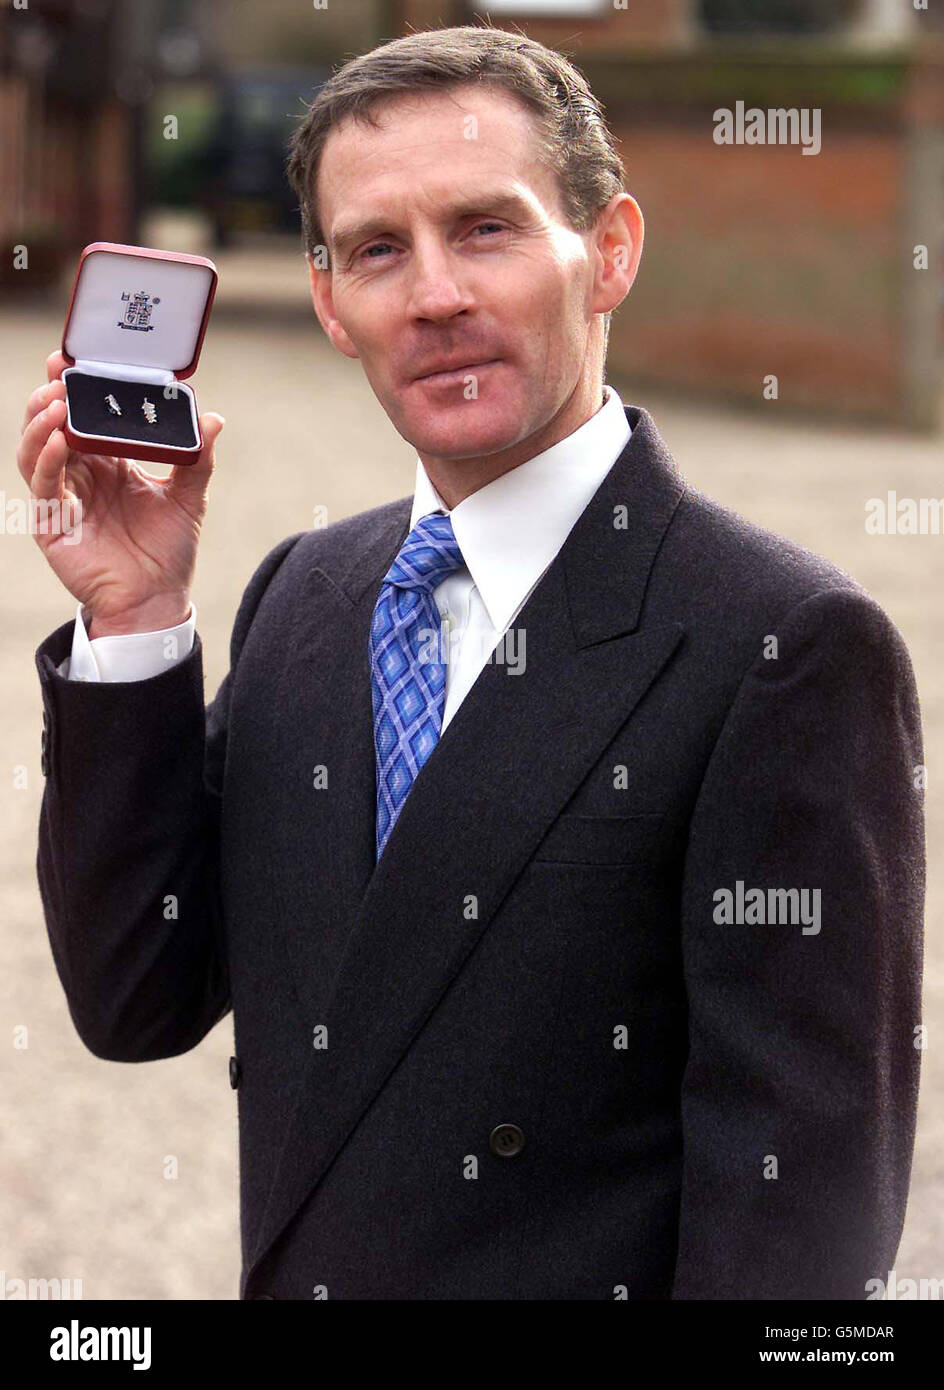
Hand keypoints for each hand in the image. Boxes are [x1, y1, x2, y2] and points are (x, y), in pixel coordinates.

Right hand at [17, 351, 223, 636]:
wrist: (157, 600)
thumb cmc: (168, 550)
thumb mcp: (189, 498)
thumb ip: (198, 458)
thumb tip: (214, 420)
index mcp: (107, 462)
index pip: (83, 415)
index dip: (74, 387)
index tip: (73, 357)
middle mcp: (80, 474)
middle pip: (49, 424)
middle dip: (49, 394)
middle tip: (59, 372)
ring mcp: (61, 497)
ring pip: (34, 448)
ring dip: (40, 421)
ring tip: (56, 400)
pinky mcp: (51, 523)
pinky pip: (42, 484)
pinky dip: (47, 459)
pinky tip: (60, 439)